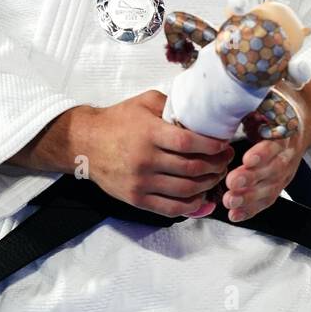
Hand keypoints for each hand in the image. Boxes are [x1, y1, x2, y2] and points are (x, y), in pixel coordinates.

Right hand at [81, 90, 236, 218]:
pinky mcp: (136, 199)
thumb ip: (171, 106)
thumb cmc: (117, 120)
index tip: (223, 144)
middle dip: (216, 165)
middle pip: (192, 168)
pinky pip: (171, 208)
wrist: (86, 143)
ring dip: (208, 185)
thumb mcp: (144, 102)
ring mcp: (141, 182)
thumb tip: (200, 113)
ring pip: (186, 190)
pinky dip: (191, 206)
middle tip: (225, 160)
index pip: (189, 143)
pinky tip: (200, 197)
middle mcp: (146, 159)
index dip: (212, 146)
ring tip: (215, 176)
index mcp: (149, 133)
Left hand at [219, 87, 307, 221]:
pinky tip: (234, 214)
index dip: (264, 152)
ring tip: (229, 201)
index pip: (278, 142)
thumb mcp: (271, 88)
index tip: (248, 158)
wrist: (304, 115)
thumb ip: (259, 83)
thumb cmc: (279, 99)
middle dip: (252, 179)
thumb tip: (246, 67)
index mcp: (288, 127)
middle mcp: (289, 151)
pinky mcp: (277, 181)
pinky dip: (251, 209)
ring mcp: (284, 169)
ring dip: (250, 198)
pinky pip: (266, 199)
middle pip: (273, 170)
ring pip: (269, 188)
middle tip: (231, 184)